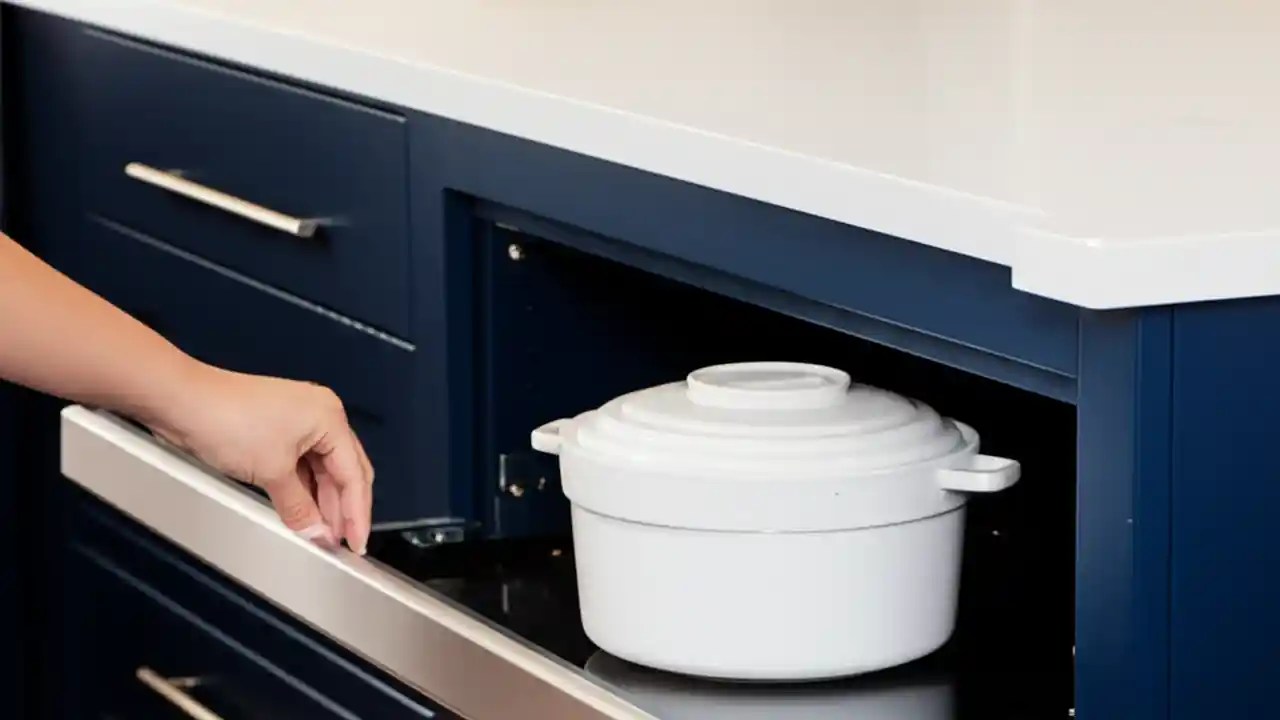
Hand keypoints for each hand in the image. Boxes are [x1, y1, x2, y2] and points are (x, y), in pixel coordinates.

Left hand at [147, 364, 373, 553]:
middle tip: (341, 541)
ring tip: (320, 532)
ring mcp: (298, 421)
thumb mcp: (272, 472)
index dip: (357, 513)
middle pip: (344, 470)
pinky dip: (303, 488)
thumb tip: (316, 533)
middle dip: (343, 507)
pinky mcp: (277, 428)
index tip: (356, 542)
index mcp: (329, 417)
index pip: (354, 474)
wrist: (181, 401)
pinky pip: (302, 464)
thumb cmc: (226, 418)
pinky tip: (302, 510)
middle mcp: (320, 414)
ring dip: (322, 500)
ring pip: (322, 469)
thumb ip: (300, 508)